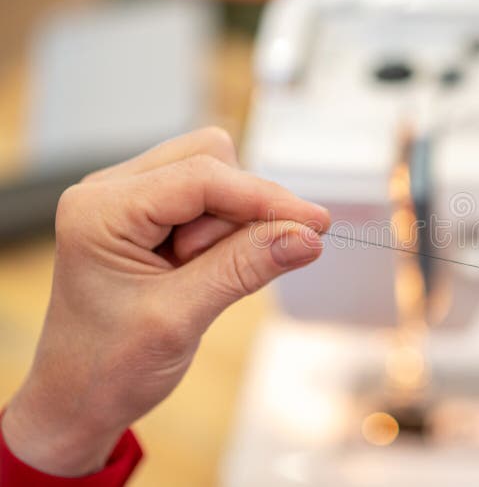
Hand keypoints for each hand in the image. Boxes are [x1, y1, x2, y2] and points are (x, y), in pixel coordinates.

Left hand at [1, 128, 329, 475]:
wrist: (77, 401)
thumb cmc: (109, 368)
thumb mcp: (180, 319)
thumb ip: (244, 268)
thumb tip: (308, 236)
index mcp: (100, 210)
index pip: (201, 177)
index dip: (264, 198)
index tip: (317, 224)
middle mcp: (110, 191)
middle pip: (208, 161)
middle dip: (239, 211)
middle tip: (225, 271)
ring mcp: (128, 200)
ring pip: (212, 177)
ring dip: (229, 225)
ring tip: (201, 278)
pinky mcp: (147, 216)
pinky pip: (206, 202)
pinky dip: (223, 232)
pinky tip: (206, 270)